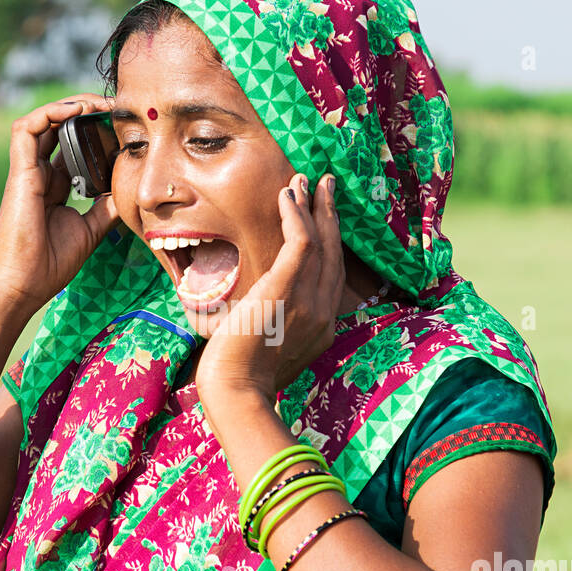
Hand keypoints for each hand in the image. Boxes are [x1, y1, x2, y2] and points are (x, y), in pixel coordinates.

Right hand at [0, 94, 120, 309]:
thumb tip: (128, 189)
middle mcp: (40, 174)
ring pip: (42, 121)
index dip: (93, 131)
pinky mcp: (19, 173)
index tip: (121, 126)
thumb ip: (105, 207)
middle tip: (114, 107)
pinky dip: (48, 113)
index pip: (72, 146)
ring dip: (69, 105)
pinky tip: (74, 111)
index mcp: (54, 186)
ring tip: (97, 103)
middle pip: (58, 128)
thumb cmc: (50, 264)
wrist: (23, 284)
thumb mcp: (91, 230)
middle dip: (85, 111)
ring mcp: (27, 172)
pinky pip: (26, 130)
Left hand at [195, 172, 343, 407]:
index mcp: (322, 329)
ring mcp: (310, 301)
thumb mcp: (269, 352)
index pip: (332, 277)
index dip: (330, 244)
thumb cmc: (241, 379)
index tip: (322, 218)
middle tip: (327, 185)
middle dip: (330, 216)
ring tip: (305, 180)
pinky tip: (288, 196)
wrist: (237, 390)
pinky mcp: (288, 288)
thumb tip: (261, 315)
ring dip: (313, 206)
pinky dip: (296, 215)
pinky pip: (301, 242)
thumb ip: (276, 329)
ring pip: (320, 242)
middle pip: (334, 253)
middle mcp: (323, 312)